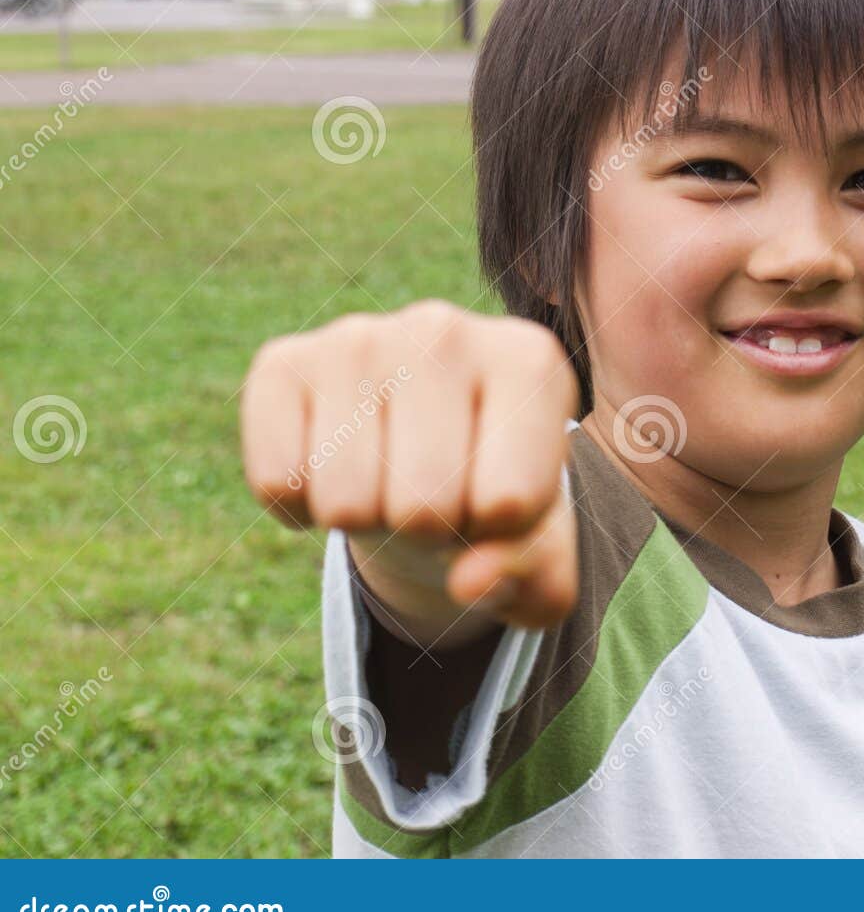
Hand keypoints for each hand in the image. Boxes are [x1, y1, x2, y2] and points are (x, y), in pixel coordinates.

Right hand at [240, 300, 579, 645]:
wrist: (427, 446)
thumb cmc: (494, 493)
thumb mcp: (537, 544)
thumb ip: (531, 574)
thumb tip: (469, 582)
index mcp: (530, 363)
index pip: (509, 503)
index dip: (497, 531)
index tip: (497, 493)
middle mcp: (445, 329)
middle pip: (422, 506)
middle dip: (428, 530)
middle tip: (436, 490)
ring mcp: (359, 336)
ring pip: (346, 502)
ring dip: (366, 520)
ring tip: (390, 476)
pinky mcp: (283, 360)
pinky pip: (278, 482)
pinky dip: (300, 507)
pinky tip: (333, 468)